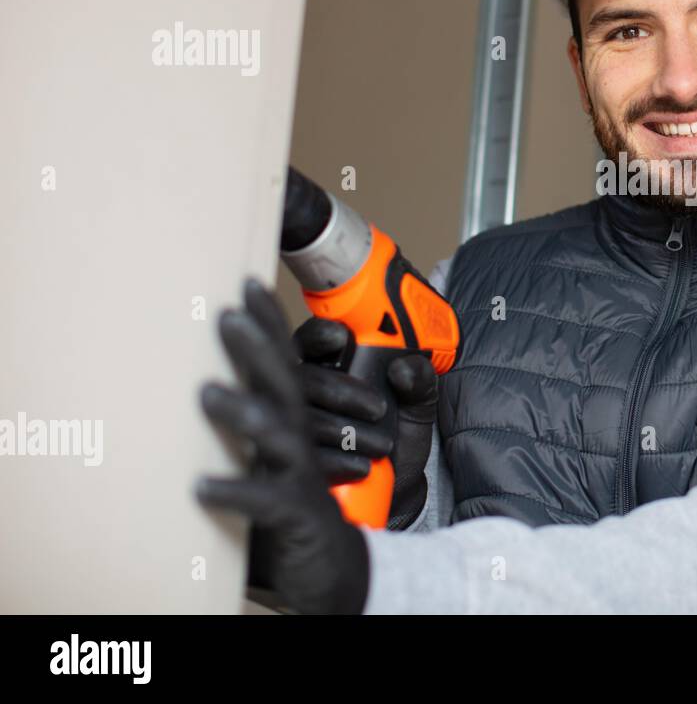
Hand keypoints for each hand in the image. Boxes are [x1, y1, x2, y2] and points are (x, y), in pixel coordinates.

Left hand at [195, 278, 368, 614]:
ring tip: (206, 393)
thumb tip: (198, 389)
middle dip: (258, 347)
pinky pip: (265, 499)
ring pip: (278, 435)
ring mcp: (302, 475)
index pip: (284, 363)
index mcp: (293, 423)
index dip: (269, 323)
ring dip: (245, 412)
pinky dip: (236, 491)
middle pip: (284, 384)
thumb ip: (247, 434)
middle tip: (227, 317)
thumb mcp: (270, 463)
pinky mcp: (298, 514)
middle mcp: (301, 441)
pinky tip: (201, 486)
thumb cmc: (294, 513)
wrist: (339, 572)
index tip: (246, 284)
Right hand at [294, 317, 439, 530]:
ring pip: (300, 417)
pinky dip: (334, 462)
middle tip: (378, 409)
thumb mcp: (415, 407)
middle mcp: (300, 393)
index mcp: (328, 368)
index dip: (319, 334)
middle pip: (302, 377)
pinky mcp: (283, 465)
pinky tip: (361, 468)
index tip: (341, 338)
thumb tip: (406, 368)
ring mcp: (287, 428)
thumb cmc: (396, 440)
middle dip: (341, 389)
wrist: (395, 494)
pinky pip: (296, 457)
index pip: (310, 340)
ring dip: (343, 429)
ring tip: (381, 445)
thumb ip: (419, 380)